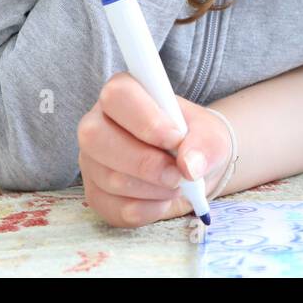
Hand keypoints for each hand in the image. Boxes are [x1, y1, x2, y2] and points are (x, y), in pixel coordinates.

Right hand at [78, 71, 234, 227]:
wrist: (192, 168)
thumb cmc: (195, 140)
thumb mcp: (210, 135)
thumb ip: (204, 144)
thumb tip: (189, 165)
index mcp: (123, 93)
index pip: (118, 95)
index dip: (146, 120)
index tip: (175, 139)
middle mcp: (97, 123)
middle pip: (97, 138)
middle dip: (145, 163)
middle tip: (178, 174)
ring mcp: (91, 161)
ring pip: (109, 178)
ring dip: (153, 188)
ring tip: (176, 183)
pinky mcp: (96, 195)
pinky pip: (115, 209)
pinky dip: (149, 210)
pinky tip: (163, 199)